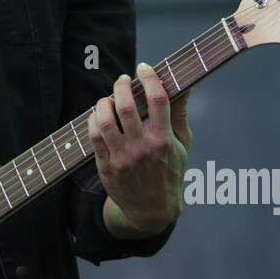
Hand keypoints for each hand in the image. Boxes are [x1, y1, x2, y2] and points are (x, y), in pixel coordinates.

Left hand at [87, 62, 191, 234]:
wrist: (152, 210)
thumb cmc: (170, 172)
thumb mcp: (182, 145)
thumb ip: (180, 113)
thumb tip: (186, 85)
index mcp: (164, 140)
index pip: (158, 100)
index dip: (149, 78)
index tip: (143, 68)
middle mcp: (142, 148)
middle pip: (126, 106)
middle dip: (121, 86)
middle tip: (122, 80)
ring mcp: (122, 157)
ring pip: (105, 120)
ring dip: (104, 102)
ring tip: (108, 98)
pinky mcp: (106, 165)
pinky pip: (94, 136)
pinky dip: (93, 120)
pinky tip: (99, 114)